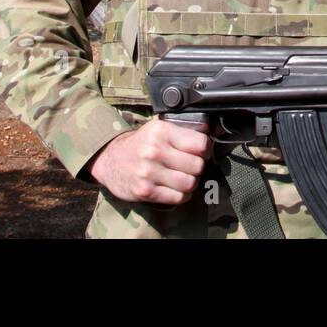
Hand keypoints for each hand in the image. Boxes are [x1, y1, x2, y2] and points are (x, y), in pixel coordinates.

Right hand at [89, 118, 212, 204]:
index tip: (203, 152)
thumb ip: (185, 130)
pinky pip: (177, 197)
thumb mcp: (160, 129)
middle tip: (191, 166)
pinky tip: (175, 188)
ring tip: (184, 177)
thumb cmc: (140, 144)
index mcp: (161, 131)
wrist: (111, 160)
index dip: (206, 149)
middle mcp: (155, 151)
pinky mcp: (145, 191)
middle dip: (198, 167)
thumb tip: (216, 131)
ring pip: (189, 183)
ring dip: (190, 183)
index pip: (200, 143)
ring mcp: (149, 172)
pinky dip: (181, 195)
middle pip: (197, 165)